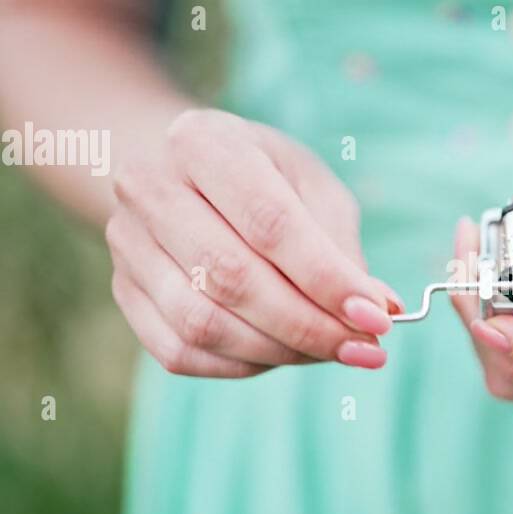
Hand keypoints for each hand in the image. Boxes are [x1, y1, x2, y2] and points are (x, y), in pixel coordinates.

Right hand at [106, 109, 401, 376]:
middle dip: (309, 325)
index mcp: (202, 142)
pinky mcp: (124, 292)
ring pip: (203, 323)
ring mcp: (128, 244)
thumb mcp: (311, 187)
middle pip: (232, 278)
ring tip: (332, 351)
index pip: (270, 223)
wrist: (184, 177)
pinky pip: (182, 351)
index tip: (376, 317)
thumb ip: (341, 246)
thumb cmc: (264, 179)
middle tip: (364, 347)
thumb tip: (382, 309)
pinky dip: (244, 365)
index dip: (327, 279)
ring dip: (280, 351)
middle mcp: (149, 188)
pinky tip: (285, 354)